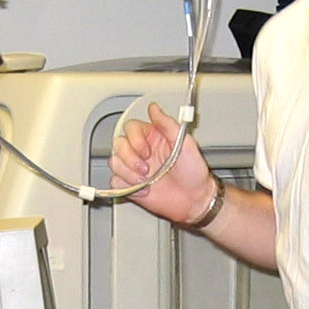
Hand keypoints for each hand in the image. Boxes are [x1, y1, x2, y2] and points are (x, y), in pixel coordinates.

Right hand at [109, 103, 214, 224]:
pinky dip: (127, 187)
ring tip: (147, 181)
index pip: (131, 128)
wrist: (193, 200)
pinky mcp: (130, 185)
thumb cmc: (194, 173)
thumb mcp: (185, 143)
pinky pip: (115, 181)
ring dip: (129, 174)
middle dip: (131, 159)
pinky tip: (144, 189)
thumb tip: (154, 108)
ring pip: (115, 163)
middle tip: (147, 169)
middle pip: (118, 144)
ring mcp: (134, 168)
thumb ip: (167, 124)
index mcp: (153, 137)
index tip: (147, 151)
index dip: (135, 140)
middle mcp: (141, 151)